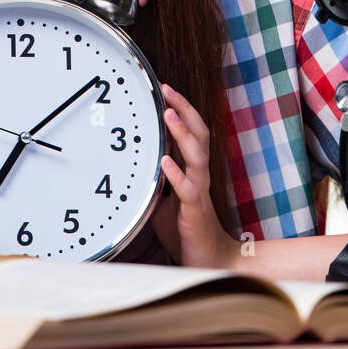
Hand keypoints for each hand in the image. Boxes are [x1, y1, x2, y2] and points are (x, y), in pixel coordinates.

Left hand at [151, 83, 237, 269]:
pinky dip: (176, 174)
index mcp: (191, 169)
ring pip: (196, 155)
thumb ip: (156, 175)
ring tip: (168, 114)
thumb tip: (140, 155)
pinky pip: (188, 190)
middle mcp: (198, 175)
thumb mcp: (163, 196)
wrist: (208, 260)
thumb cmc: (185, 228)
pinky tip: (165, 162)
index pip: (189, 130)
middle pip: (198, 133)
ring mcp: (199, 191)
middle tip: (167, 89)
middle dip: (183, 108)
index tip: (163, 88)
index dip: (180, 107)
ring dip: (182, 133)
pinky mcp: (195, 211)